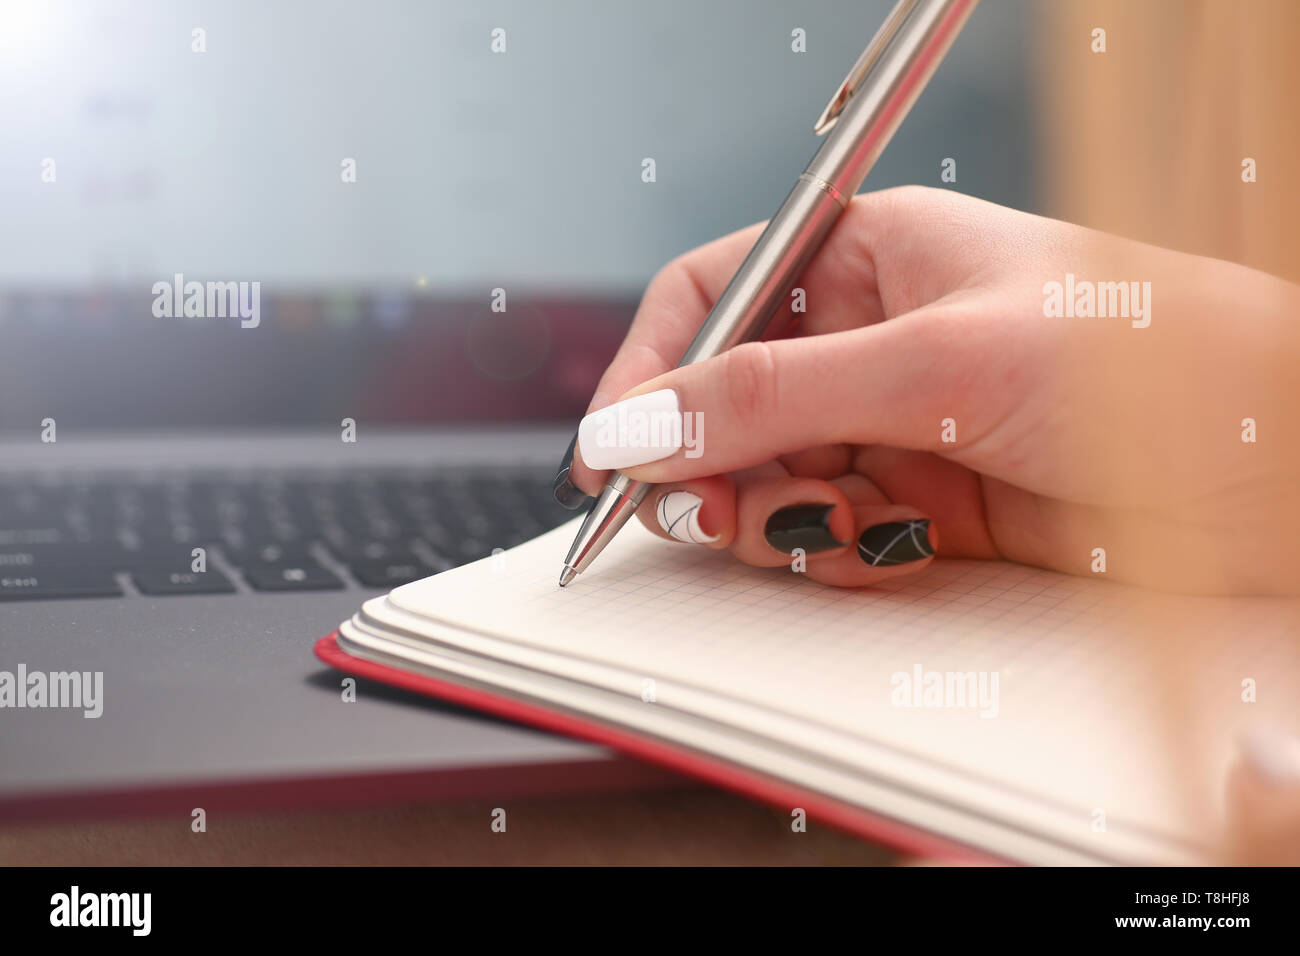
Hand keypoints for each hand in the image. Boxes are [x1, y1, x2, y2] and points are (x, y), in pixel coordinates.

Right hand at [566, 187, 1299, 593]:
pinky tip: (873, 547)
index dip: (650, 370)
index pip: (713, 300)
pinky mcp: (923, 507)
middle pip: (728, 402)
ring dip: (772, 514)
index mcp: (872, 255)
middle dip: (706, 460)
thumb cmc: (1151, 353)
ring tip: (820, 525)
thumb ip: (775, 395)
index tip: (610, 445)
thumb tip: (641, 424)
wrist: (1271, 463)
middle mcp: (875, 340)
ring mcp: (896, 427)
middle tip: (703, 506)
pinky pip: (826, 535)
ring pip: (769, 479)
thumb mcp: (939, 359)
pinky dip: (829, 553)